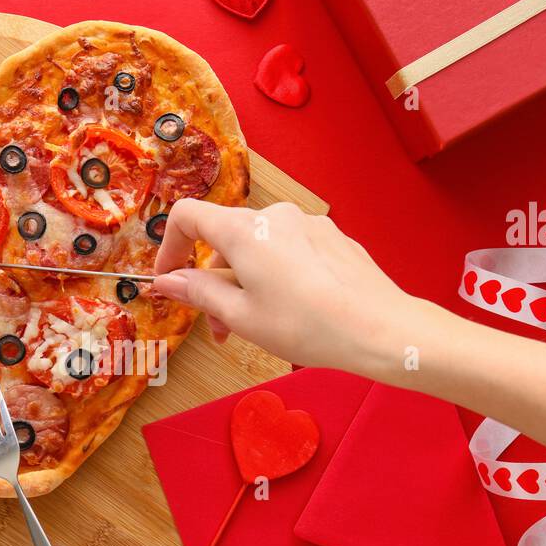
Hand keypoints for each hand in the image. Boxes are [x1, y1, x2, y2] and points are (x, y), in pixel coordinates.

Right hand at [152, 199, 424, 376]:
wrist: (379, 329)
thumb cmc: (308, 326)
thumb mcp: (241, 316)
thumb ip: (198, 293)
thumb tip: (167, 281)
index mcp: (244, 231)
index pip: (187, 216)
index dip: (169, 247)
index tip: (169, 279)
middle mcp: (274, 216)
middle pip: (225, 238)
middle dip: (214, 281)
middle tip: (219, 328)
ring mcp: (306, 223)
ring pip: (258, 247)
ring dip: (245, 282)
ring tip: (257, 325)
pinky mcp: (330, 237)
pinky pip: (288, 250)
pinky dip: (275, 275)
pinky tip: (292, 311)